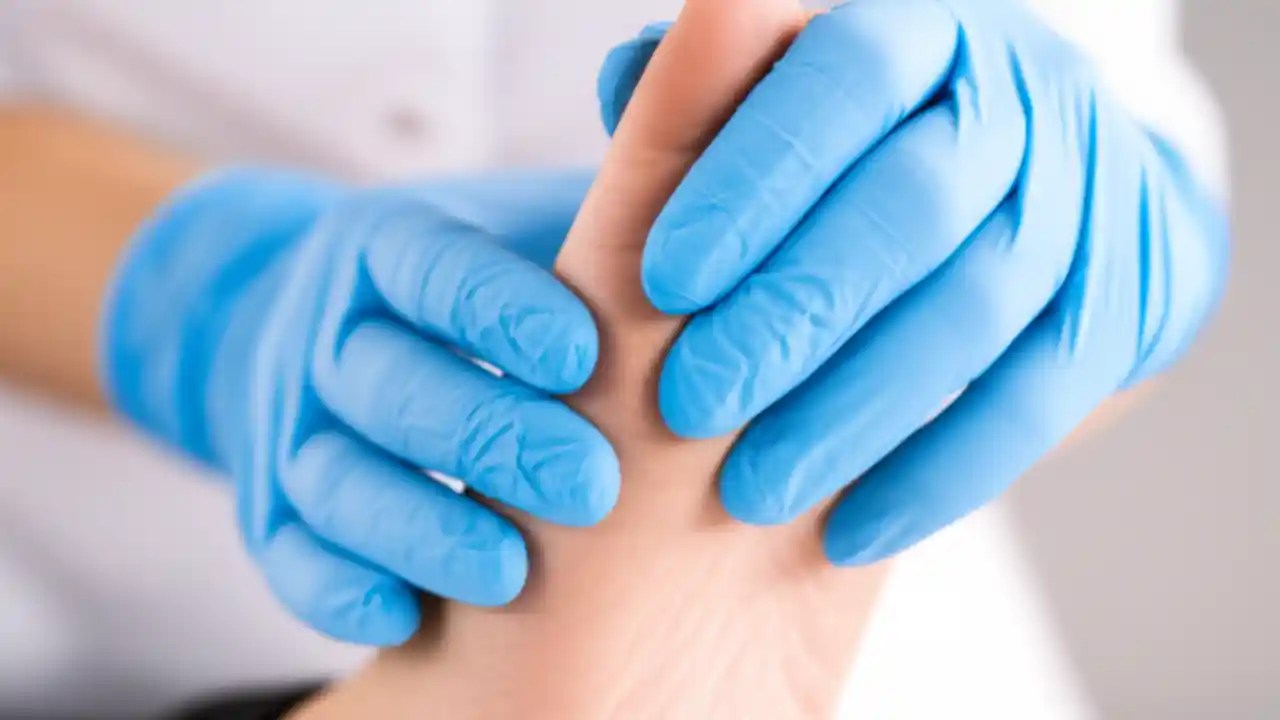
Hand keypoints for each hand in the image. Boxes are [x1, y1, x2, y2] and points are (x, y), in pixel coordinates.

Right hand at [103, 168, 618, 643]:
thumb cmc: (479, 284)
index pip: (435, 269)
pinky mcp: (271, 508)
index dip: (501, 313)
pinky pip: (288, 556)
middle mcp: (331, 330)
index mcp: (390, 244)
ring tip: (513, 572)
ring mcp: (292, 421)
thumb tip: (725, 220)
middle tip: (592, 486)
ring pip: (334, 478)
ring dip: (421, 529)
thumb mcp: (528, 226)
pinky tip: (406, 617)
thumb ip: (607, 228)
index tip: (584, 358)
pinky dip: (338, 590)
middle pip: (389, 383)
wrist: (326, 323)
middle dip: (489, 439)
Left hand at [599, 0, 1227, 562]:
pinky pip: (1041, 399)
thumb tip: (626, 82)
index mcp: (925, 31)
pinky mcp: (1122, 305)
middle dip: (796, 313)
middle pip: (914, 205)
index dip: (755, 175)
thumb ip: (712, 95)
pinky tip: (850, 530)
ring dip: (857, 412)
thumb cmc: (863, 145)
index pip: (846, 77)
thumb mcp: (795, 94)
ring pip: (976, 310)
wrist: (1039, 183)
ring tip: (751, 490)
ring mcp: (1085, 199)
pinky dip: (942, 473)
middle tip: (690, 404)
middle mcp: (1020, 98)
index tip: (662, 278)